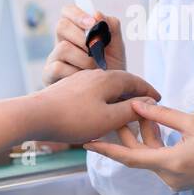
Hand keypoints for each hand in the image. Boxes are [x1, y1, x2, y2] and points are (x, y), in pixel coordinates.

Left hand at [24, 69, 158, 143]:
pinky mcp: (67, 88)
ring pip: (105, 86)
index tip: (159, 99)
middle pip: (121, 80)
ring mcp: (79, 80)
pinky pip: (92, 91)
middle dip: (135, 91)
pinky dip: (103, 98)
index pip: (136, 81)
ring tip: (125, 107)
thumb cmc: (73, 119)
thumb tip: (147, 103)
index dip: (149, 91)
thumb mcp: (108, 119)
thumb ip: (130, 110)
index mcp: (108, 79)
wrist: (34, 115)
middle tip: (145, 104)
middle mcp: (94, 74)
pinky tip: (100, 109)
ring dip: (118, 95)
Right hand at [41, 5, 126, 84]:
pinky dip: (76, 73)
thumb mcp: (117, 48)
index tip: (92, 23)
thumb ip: (111, 28)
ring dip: (85, 59)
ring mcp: (53, 58)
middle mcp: (62, 42)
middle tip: (97, 50)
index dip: (78, 14)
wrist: (111, 98)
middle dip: (83, 37)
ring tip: (96, 70)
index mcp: (76, 31)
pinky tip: (85, 81)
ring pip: (63, 47)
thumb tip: (96, 13)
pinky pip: (59, 67)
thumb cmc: (111, 70)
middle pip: (61, 25)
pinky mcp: (48, 75)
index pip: (68, 11)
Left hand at [83, 100, 193, 194]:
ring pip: (150, 157)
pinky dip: (156, 145)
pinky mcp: (182, 180)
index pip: (129, 157)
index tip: (86, 143)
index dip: (106, 149)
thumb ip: (163, 116)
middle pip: (138, 155)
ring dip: (144, 137)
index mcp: (170, 164)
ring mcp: (175, 181)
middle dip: (125, 134)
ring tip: (138, 112)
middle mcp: (169, 177)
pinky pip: (162, 161)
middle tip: (112, 113)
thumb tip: (137, 105)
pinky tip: (158, 128)